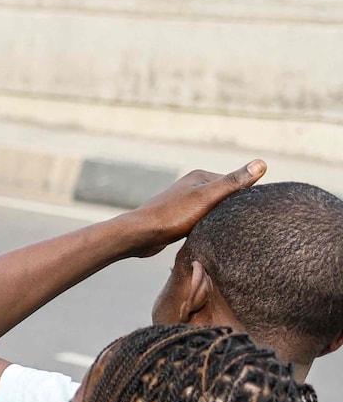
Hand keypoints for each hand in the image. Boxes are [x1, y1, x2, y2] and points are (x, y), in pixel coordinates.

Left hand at [125, 162, 264, 256]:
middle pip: (225, 199)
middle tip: (245, 226)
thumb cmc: (173, 216)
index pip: (235, 185)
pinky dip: (210, 229)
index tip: (255, 213)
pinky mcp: (179, 218)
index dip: (247, 199)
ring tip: (229, 233)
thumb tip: (262, 163)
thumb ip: (233, 182)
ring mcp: (184, 202)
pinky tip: (213, 238)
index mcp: (201, 177)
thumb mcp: (208, 197)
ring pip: (214, 212)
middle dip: (234, 211)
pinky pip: (202, 222)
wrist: (140, 236)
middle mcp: (192, 186)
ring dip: (222, 221)